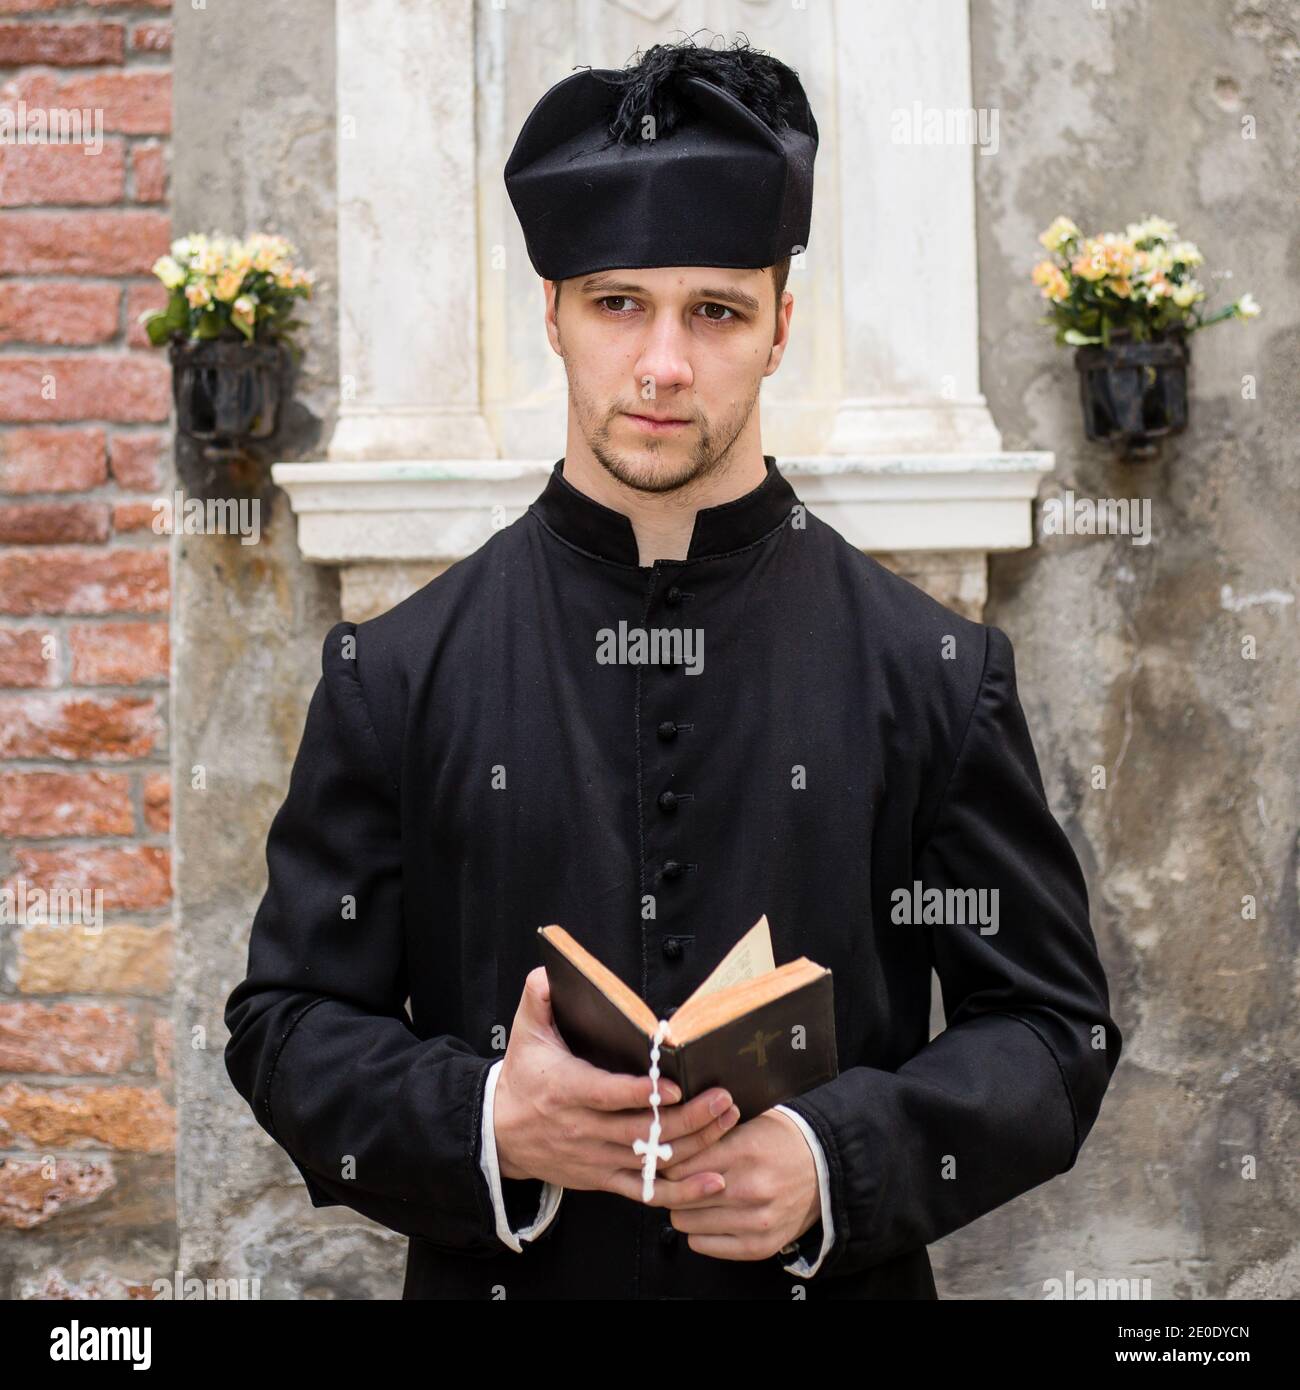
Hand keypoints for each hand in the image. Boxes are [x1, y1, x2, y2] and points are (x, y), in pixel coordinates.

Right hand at [493, 967, 741, 1197]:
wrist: (500, 1134)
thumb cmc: (522, 1079)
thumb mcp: (524, 1035)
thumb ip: (537, 1000)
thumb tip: (547, 973)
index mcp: (566, 1090)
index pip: (606, 1095)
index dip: (639, 1094)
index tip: (673, 1087)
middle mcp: (583, 1128)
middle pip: (640, 1130)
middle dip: (686, 1117)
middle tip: (721, 1098)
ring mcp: (595, 1157)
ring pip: (649, 1159)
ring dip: (694, 1144)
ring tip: (726, 1121)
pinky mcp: (602, 1178)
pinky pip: (645, 1190)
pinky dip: (680, 1190)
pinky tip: (713, 1181)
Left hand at [645, 1108, 820, 1261]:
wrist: (824, 1168)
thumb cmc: (781, 1141)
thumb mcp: (746, 1123)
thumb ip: (709, 1136)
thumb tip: (666, 1144)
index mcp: (743, 1152)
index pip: (679, 1165)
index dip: (667, 1162)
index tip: (666, 1160)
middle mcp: (748, 1188)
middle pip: (678, 1196)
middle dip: (673, 1187)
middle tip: (678, 1179)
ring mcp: (754, 1221)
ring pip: (685, 1222)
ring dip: (686, 1210)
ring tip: (697, 1197)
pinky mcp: (759, 1245)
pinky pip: (703, 1245)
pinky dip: (700, 1232)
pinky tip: (710, 1216)